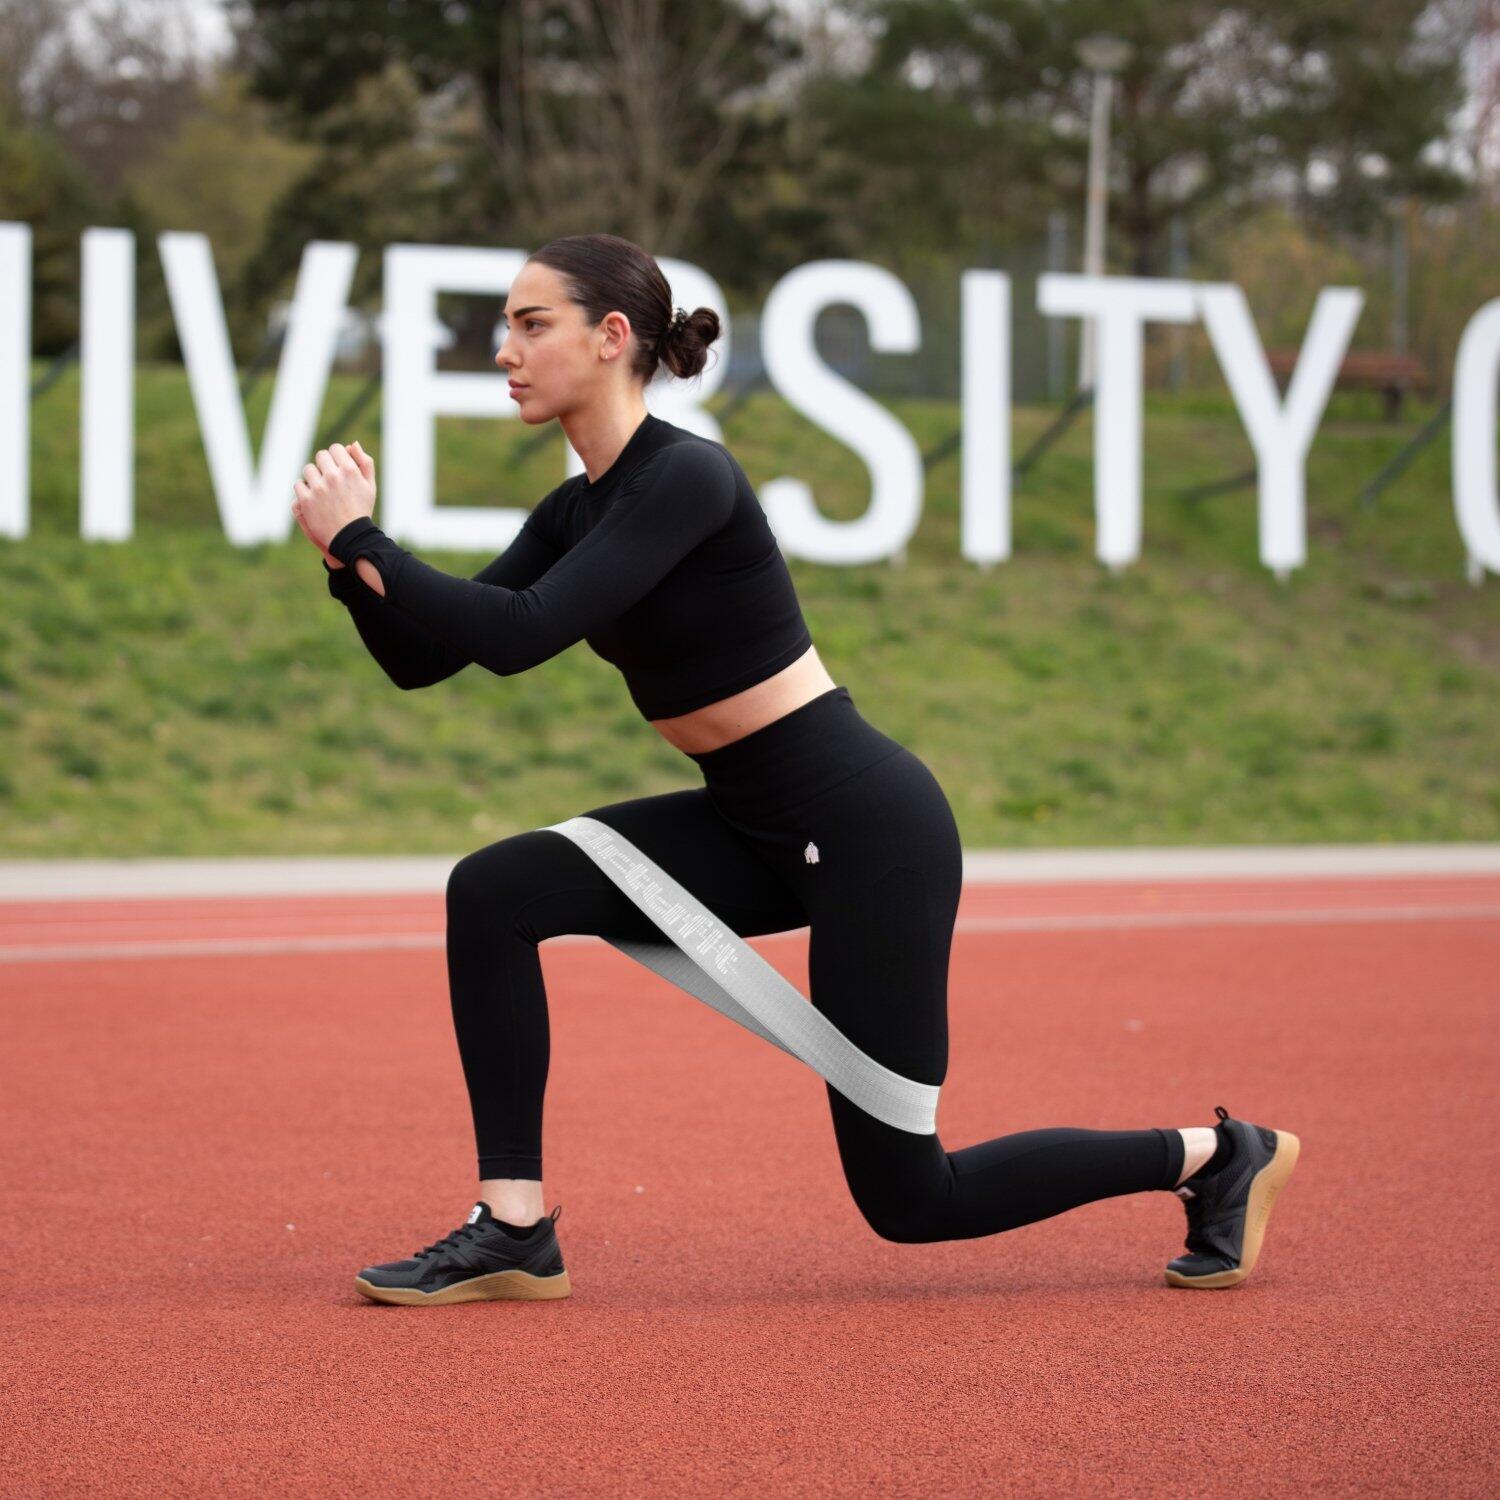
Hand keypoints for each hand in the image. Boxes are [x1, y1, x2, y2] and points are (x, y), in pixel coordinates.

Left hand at [292, 440, 376, 564]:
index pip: (336, 449)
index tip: (338, 469)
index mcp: (350, 470)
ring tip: (320, 491)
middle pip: (321, 456)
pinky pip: (299, 485)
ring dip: (313, 477)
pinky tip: (313, 499)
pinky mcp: (306, 500)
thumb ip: (364, 462)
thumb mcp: (369, 486)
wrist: (350, 537)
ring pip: (308, 469)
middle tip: (329, 480)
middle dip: (324, 466)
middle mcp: (333, 476)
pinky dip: (304, 491)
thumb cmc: (361, 510)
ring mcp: (318, 488)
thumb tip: (351, 444)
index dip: (336, 458)